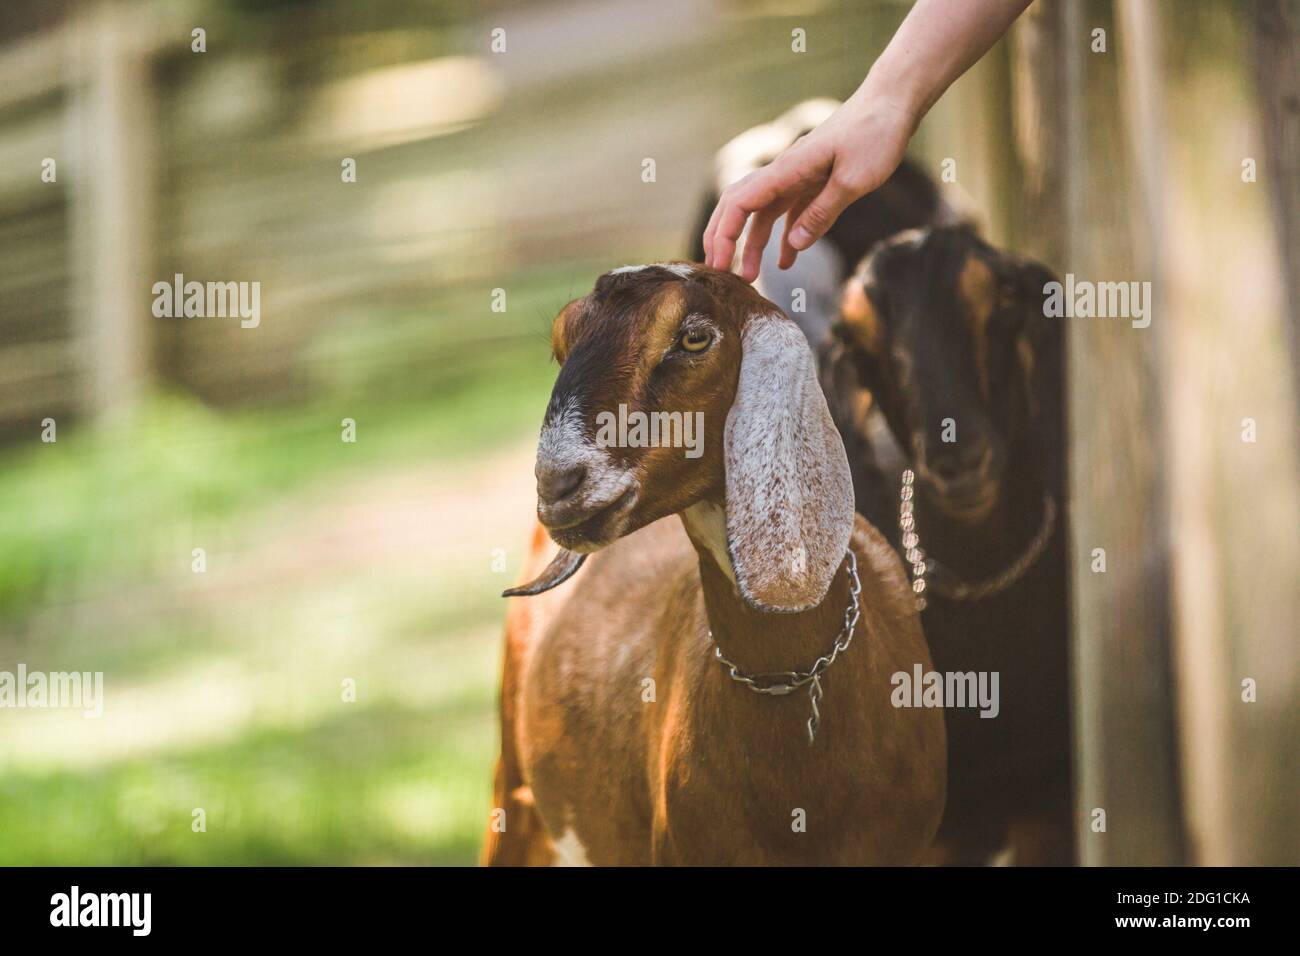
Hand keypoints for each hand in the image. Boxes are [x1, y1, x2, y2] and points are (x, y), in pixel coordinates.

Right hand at [702, 95, 916, 281]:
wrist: (892, 103)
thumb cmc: (875, 134)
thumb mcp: (854, 179)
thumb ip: (823, 212)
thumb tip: (795, 244)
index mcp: (787, 169)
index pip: (739, 203)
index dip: (723, 235)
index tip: (719, 264)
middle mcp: (785, 172)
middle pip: (738, 206)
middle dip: (723, 238)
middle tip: (719, 271)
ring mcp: (798, 176)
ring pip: (762, 213)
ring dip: (752, 244)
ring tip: (749, 277)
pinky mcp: (814, 180)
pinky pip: (789, 212)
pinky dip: (784, 237)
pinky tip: (787, 261)